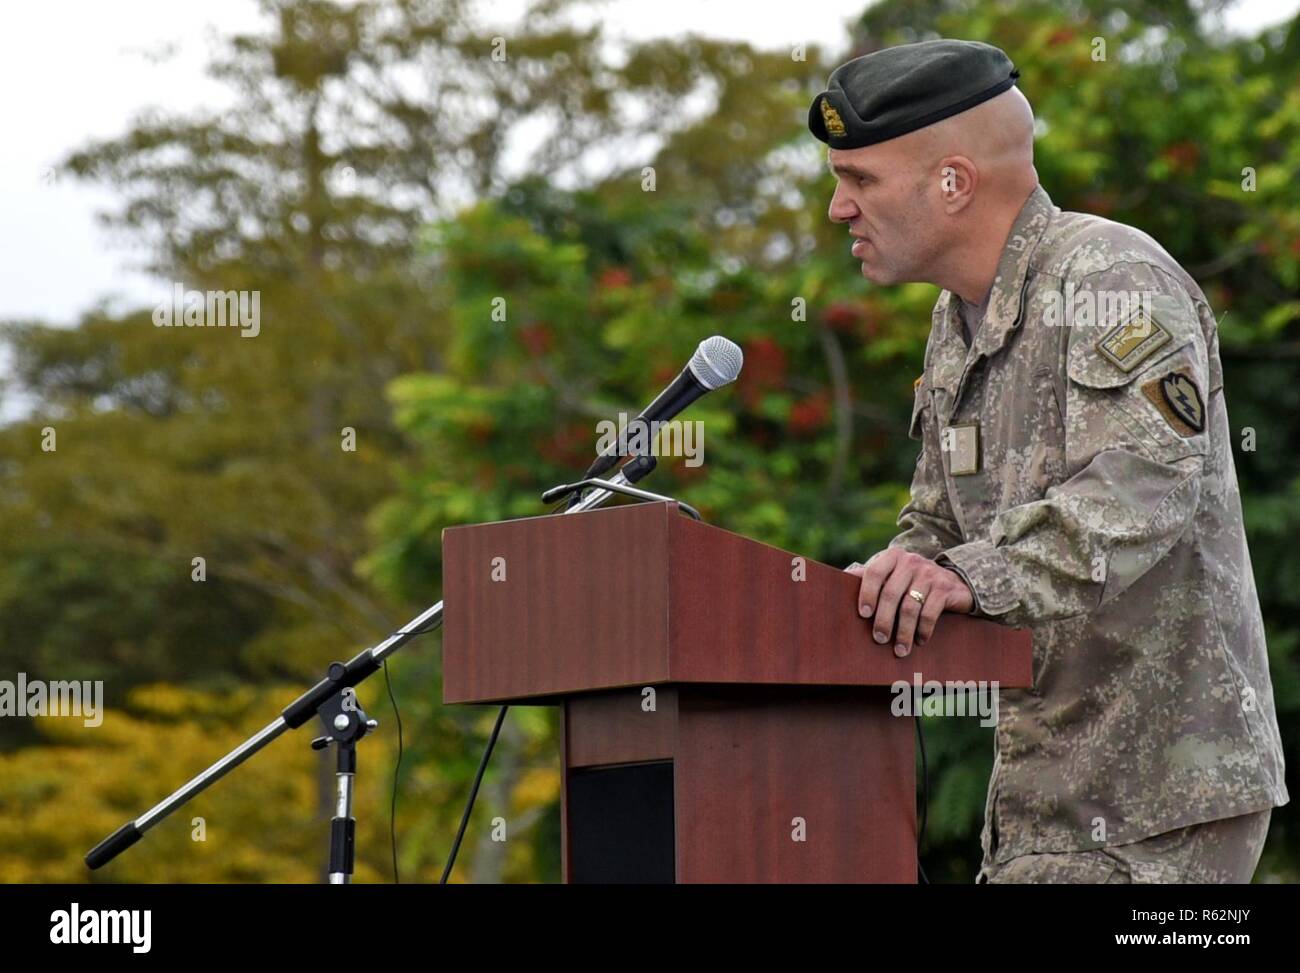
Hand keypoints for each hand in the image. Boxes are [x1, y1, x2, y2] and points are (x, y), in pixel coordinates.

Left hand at [844, 550, 974, 656]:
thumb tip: (835, 581)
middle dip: (884, 620)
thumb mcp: (892, 575)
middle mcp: (911, 561)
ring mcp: (930, 573)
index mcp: (892, 557)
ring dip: (904, 632)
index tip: (863, 615)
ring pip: (910, 606)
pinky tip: (919, 641)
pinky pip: (930, 612)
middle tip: (879, 640)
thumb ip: (868, 577)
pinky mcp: (945, 588)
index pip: (874, 573)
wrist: (954, 581)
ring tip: (900, 650)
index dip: (867, 594)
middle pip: (891, 593)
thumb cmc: (912, 582)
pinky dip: (923, 630)